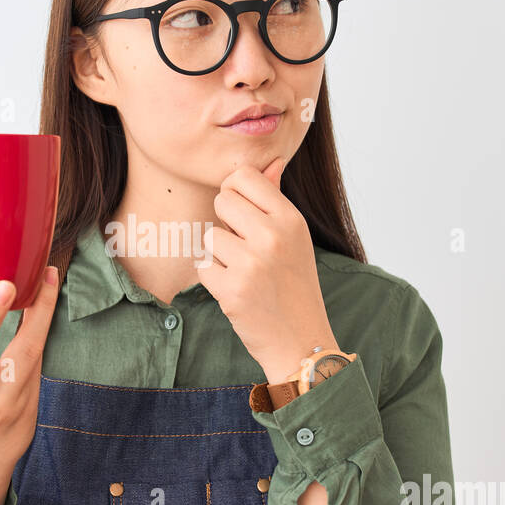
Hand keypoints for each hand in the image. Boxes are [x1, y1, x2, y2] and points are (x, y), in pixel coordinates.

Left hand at [196, 156, 339, 383]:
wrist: (302, 342)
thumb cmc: (295, 286)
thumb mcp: (296, 239)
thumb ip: (276, 199)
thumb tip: (271, 162)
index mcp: (291, 220)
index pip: (244, 177)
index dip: (235, 193)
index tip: (243, 213)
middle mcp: (272, 237)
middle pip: (222, 201)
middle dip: (226, 223)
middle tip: (245, 248)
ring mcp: (251, 264)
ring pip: (210, 236)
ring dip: (220, 255)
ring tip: (245, 273)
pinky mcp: (231, 290)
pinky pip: (203, 266)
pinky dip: (214, 279)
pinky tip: (237, 291)